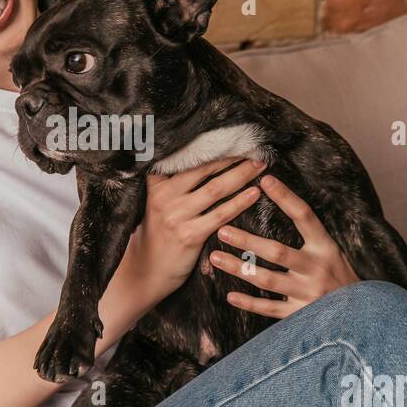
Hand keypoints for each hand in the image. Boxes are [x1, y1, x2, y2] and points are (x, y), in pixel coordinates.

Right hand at [118, 156, 267, 312]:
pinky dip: (240, 202)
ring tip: (259, 166)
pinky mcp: (189, 235)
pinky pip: (221, 214)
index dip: (208, 147)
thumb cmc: (159, 235)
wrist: (146, 270)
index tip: (231, 137)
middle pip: (203, 170)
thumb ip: (174, 185)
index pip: (184, 159)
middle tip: (253, 149)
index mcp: (156, 185)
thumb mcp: (158, 204)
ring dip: (241, 175)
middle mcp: (164, 197)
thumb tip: (206, 163)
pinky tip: (255, 193)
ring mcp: (176, 216)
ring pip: (215, 189)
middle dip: (231, 158)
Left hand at [209, 173, 359, 318]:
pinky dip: (250, 303)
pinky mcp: (301, 314)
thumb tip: (280, 202)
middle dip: (247, 240)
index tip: (265, 180)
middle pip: (277, 251)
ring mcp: (308, 293)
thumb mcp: (331, 251)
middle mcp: (316, 268)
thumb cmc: (340, 276)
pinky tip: (230, 296)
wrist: (364, 314)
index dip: (286, 197)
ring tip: (215, 257)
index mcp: (325, 247)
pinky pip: (270, 308)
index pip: (304, 216)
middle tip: (222, 230)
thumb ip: (309, 234)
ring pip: (267, 279)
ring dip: (239, 268)